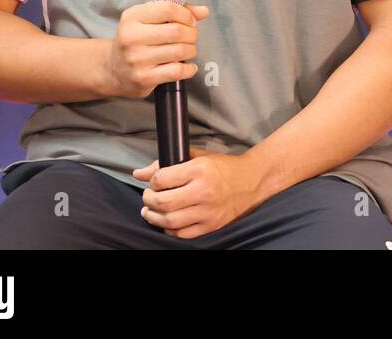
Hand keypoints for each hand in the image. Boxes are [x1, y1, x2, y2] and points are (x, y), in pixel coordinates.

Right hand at [104, 0, 208, 98]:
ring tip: (187, 50)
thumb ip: (177, 12)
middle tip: (191, 37)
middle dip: (192, 33)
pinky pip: (177, 71)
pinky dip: (189, 68)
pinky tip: (187, 66)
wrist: (113, 69)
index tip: (190, 20)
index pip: (168, 8)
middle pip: (177, 31)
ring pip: (180, 50)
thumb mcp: (148, 20)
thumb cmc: (136, 40)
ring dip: (191, 50)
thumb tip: (203, 11)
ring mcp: (136, 59)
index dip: (186, 14)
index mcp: (132, 17)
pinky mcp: (144, 78)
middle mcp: (131, 37)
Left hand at [134, 146, 261, 238]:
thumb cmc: (224, 167)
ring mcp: (207, 211)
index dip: (152, 181)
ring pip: (169, 221)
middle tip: (148, 197)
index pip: (162, 179)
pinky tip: (168, 222)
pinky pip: (182, 233)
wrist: (251, 181)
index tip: (154, 182)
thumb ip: (168, 163)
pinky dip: (169, 229)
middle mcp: (203, 191)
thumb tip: (139, 173)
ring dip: (153, 217)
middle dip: (148, 200)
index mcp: (200, 170)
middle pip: (162, 202)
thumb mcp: (198, 157)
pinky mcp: (211, 226)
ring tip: (150, 211)